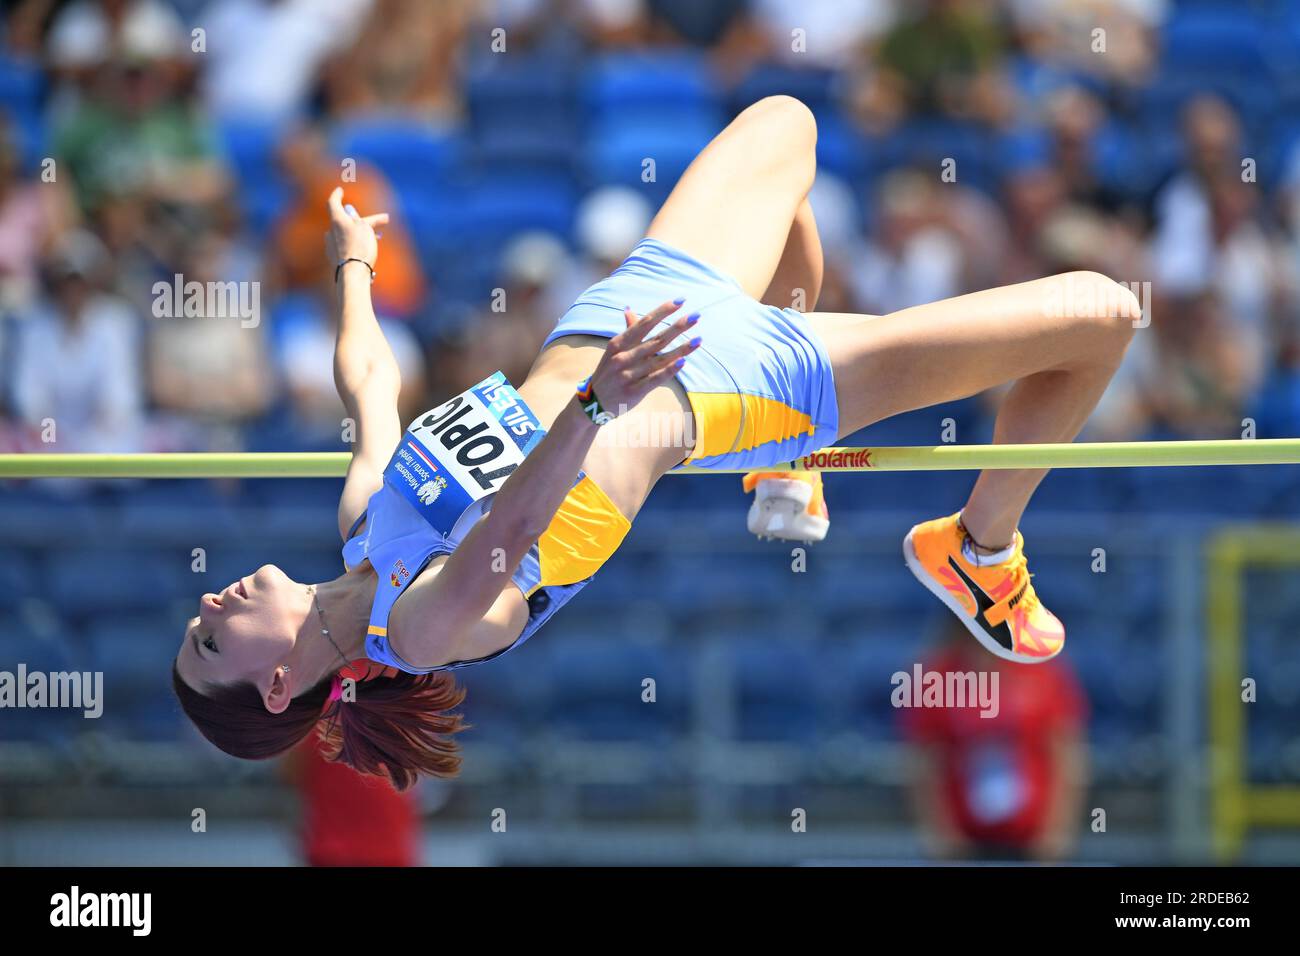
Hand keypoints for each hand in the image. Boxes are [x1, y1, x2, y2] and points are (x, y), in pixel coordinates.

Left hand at [324, 186, 388, 271]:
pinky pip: (346, 246)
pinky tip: (366, 250)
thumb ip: (358, 219)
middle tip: (383, 220)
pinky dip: (355, 244)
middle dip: (364, 220)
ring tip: (378, 237)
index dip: (337, 195)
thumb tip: (351, 213)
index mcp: (337, 220)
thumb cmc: (360, 248)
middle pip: (346, 221)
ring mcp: (331, 246)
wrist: (353, 274)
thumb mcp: (364, 228)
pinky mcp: (335, 258)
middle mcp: (331, 231)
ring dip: (361, 233)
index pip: (333, 202)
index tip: (340, 190)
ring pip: (348, 234)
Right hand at [585, 299, 700, 416]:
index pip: (644, 323)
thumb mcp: (613, 351)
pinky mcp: (634, 391)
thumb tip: (629, 309)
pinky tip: (683, 362)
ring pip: (659, 359)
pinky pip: (655, 379)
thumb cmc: (608, 372)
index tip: (681, 301)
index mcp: (618, 343)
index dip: (663, 311)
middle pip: (656, 339)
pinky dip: (669, 370)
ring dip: (681, 349)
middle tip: (696, 316)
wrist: (594, 403)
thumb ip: (627, 332)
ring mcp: (628, 374)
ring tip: (698, 340)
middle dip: (678, 327)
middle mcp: (623, 357)